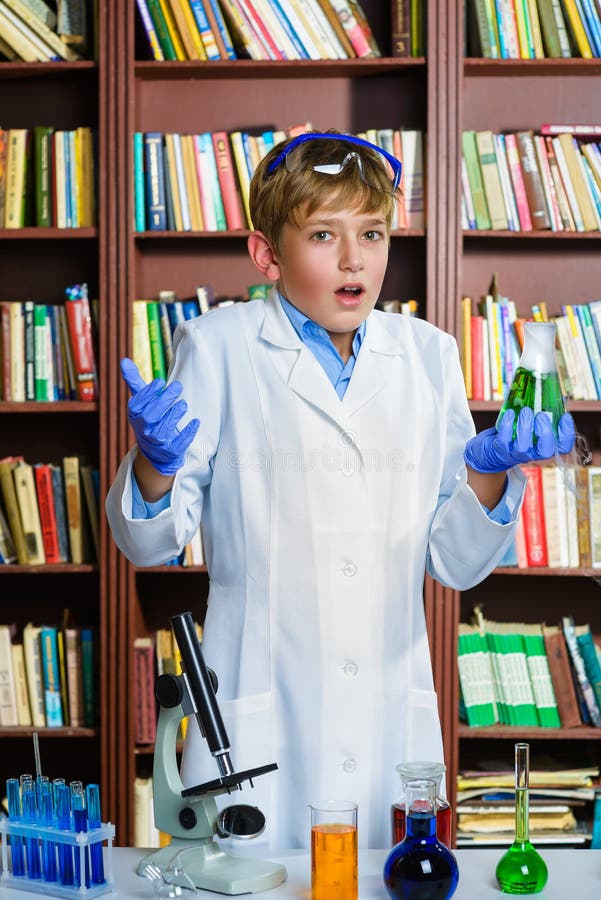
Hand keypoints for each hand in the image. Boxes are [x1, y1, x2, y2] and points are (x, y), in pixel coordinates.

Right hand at [120, 358, 199, 475]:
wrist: (155, 452)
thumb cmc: (149, 419)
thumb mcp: (141, 402)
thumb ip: (135, 382)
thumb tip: (124, 360)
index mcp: (135, 415)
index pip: (137, 405)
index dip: (147, 393)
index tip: (159, 381)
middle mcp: (143, 430)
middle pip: (150, 417)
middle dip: (163, 401)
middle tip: (178, 386)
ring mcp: (157, 443)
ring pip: (163, 430)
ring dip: (174, 415)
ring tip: (183, 404)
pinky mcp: (171, 451)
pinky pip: (178, 444)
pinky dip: (187, 433)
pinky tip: (196, 422)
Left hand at [464, 408, 575, 473]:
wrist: (491, 448)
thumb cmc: (515, 432)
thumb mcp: (532, 423)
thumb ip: (545, 412)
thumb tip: (560, 396)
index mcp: (543, 446)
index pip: (563, 448)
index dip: (567, 434)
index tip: (565, 416)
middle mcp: (532, 453)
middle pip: (545, 451)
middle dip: (545, 432)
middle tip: (541, 415)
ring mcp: (515, 453)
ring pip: (523, 446)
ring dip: (526, 426)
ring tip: (525, 410)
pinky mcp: (500, 450)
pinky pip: (504, 440)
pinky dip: (507, 425)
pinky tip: (509, 413)